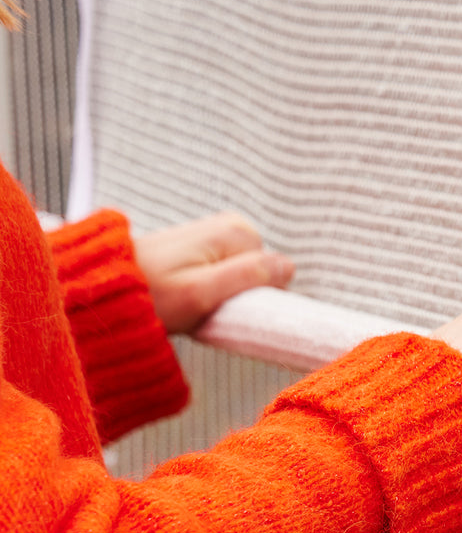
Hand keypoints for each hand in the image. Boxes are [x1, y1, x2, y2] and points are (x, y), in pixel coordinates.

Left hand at [134, 212, 294, 334]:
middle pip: (259, 270)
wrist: (101, 289)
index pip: (275, 269)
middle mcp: (225, 226)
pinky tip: (187, 296)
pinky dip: (210, 290)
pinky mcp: (197, 247)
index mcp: (234, 231)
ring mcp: (210, 235)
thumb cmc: (150, 296)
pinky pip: (223, 273)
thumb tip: (288, 267)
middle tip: (208, 305)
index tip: (227, 307)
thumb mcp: (204, 292)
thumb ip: (250, 276)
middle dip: (240, 292)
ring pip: (241, 274)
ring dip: (222, 293)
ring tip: (193, 301)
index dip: (257, 294)